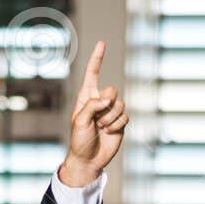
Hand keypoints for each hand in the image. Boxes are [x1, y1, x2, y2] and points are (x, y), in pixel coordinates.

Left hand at [60, 41, 126, 186]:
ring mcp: (111, 112)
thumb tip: (108, 99)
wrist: (88, 159)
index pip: (92, 74)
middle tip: (98, 119)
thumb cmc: (79, 140)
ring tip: (101, 129)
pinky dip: (117, 125)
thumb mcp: (80, 121)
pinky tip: (109, 133)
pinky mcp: (120, 123)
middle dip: (107, 104)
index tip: (102, 43)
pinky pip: (125, 117)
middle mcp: (100, 102)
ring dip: (111, 118)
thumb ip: (92, 106)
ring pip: (120, 105)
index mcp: (86, 97)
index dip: (97, 59)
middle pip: (112, 90)